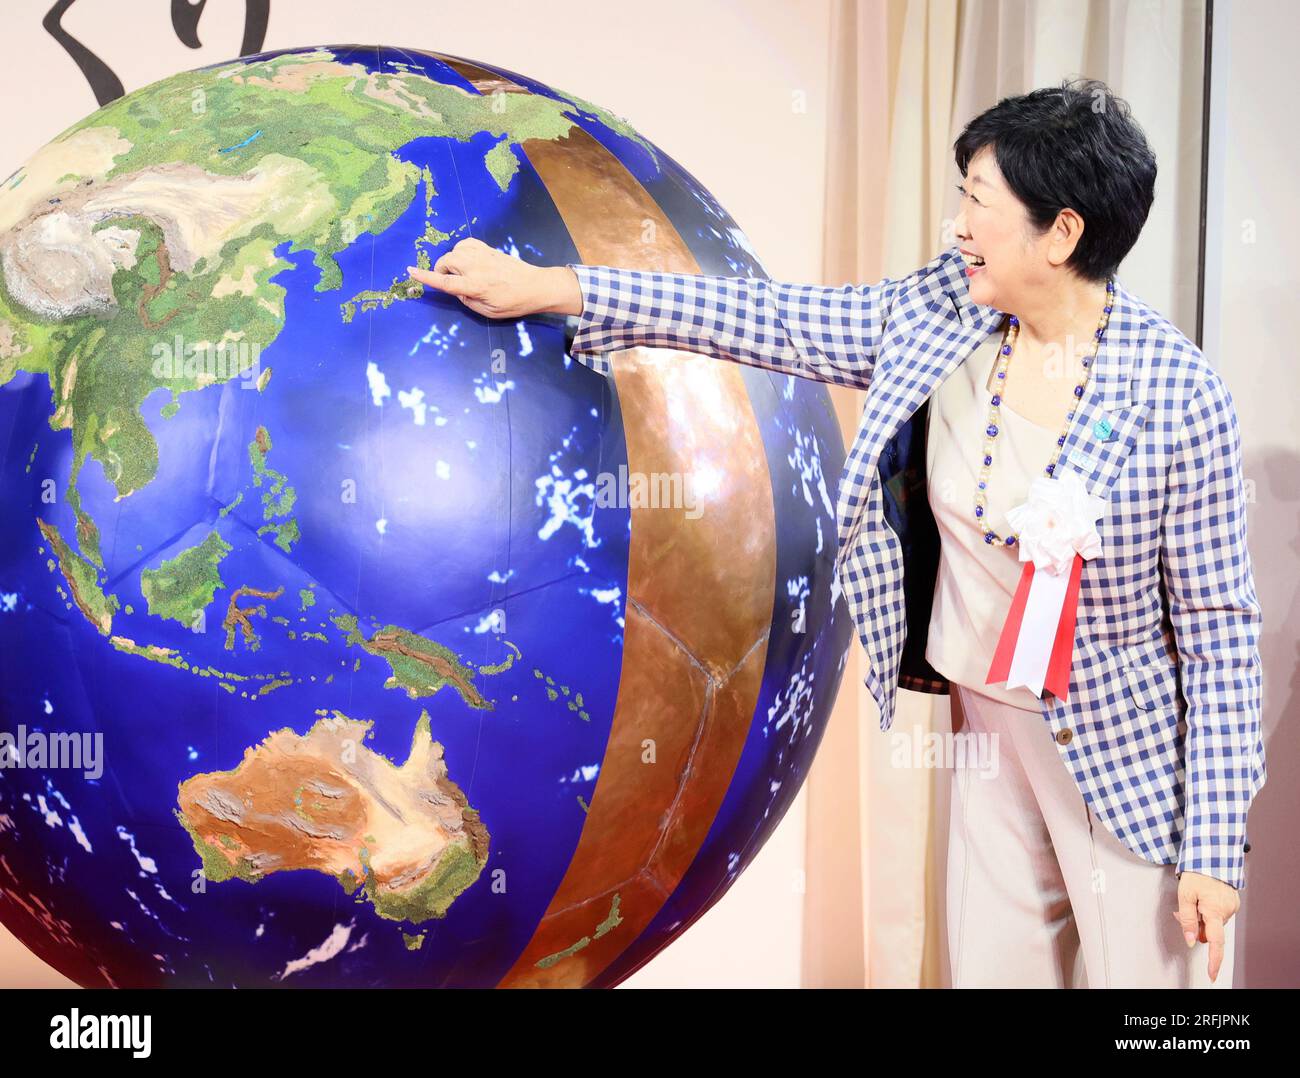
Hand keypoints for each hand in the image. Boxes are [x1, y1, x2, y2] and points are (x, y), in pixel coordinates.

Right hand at [406, 237, 582, 318]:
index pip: (444, 282)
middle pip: (446, 262)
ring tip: (462, 272)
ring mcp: (483, 254)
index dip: (425, 278)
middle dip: (442, 271)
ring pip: (454, 251)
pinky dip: (461, 251)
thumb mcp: (488, 311)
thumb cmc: (513, 303)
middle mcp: (476, 267)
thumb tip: (456, 290)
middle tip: (452, 282)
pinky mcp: (488, 248)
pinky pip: (466, 243)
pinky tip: (468, 260)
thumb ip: (467, 300)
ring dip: (452, 261)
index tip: (410, 271)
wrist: (536, 286)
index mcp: (475, 286)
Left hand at [1172, 871, 1239, 982]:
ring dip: (1200, 918)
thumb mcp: (1184, 895)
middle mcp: (1226, 911)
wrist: (1211, 856)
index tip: (1211, 974)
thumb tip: (1190, 940)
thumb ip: (1187, 919)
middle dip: (1195, 927)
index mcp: (1214, 910)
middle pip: (1209, 932)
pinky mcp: (1232, 903)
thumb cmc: (1196, 873)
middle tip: (1182, 913)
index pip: (1215, 942)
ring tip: (1192, 901)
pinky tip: (1202, 900)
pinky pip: (1217, 915)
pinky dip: (1207, 912)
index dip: (1213, 960)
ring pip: (1212, 924)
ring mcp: (1231, 907)